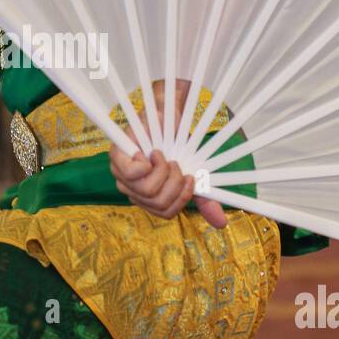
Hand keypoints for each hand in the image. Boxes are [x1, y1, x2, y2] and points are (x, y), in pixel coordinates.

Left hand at [109, 77, 227, 225]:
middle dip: (175, 184)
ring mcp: (121, 175)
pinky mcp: (116, 158)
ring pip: (148, 191)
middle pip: (158, 204)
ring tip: (167, 157)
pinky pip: (135, 174)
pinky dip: (150, 163)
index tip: (191, 180)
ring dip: (164, 172)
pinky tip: (155, 153)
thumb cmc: (175, 144)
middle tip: (178, 165)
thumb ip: (202, 197)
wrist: (165, 114)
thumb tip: (221, 223)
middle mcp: (132, 190)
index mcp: (148, 197)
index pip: (164, 213)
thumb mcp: (191, 172)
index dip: (181, 200)